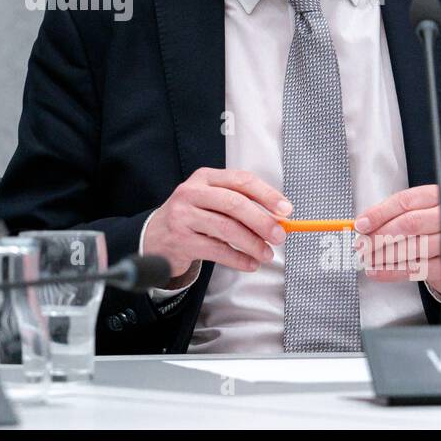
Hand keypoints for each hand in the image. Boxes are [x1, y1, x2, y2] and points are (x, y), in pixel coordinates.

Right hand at [143, 168, 292, 279]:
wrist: (155, 237)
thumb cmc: (191, 218)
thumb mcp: (212, 202)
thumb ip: (241, 205)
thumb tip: (277, 218)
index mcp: (205, 177)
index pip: (241, 180)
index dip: (267, 194)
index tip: (286, 209)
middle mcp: (192, 192)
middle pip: (234, 203)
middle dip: (262, 221)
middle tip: (279, 236)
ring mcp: (183, 215)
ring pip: (226, 228)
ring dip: (252, 244)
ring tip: (266, 254)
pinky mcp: (181, 240)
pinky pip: (217, 250)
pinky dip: (238, 259)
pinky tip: (249, 263)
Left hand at [353, 185, 440, 299]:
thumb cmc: (434, 232)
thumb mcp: (418, 214)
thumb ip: (392, 215)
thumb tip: (362, 224)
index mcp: (438, 196)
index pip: (404, 201)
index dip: (378, 213)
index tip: (361, 225)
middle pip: (408, 224)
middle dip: (379, 236)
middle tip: (362, 245)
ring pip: (411, 248)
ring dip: (383, 256)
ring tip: (367, 259)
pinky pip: (415, 268)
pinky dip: (392, 271)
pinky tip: (378, 271)